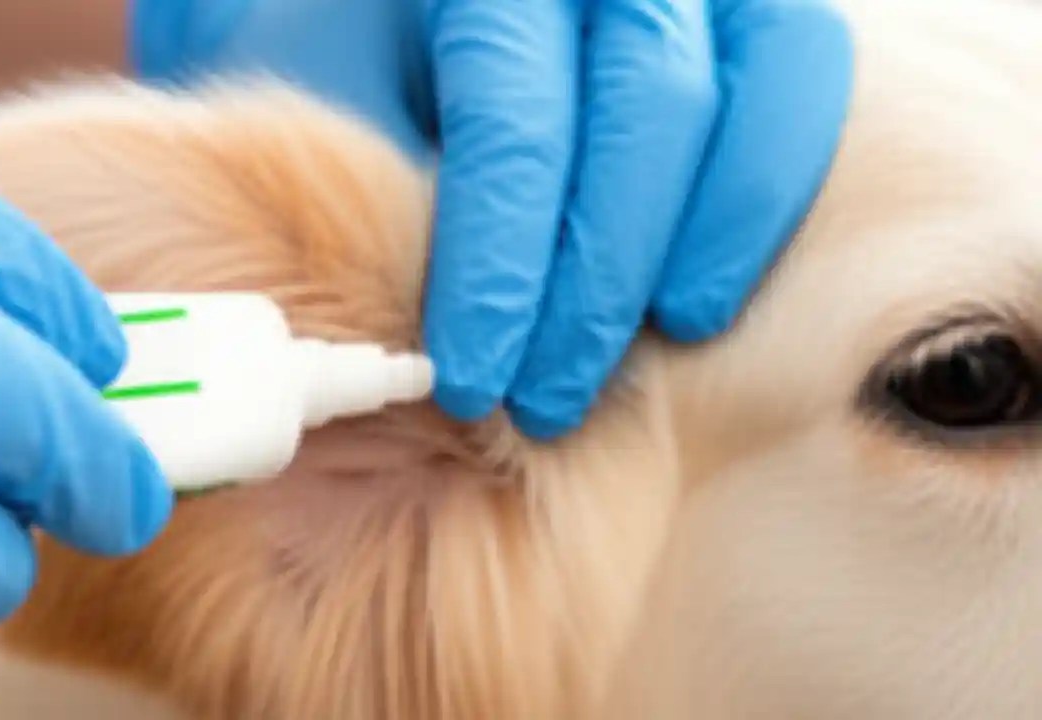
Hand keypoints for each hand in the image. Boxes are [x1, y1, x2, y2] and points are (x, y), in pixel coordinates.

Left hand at [132, 0, 852, 437]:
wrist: (407, 17)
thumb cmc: (368, 75)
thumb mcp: (344, 120)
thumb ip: (387, 207)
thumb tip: (417, 354)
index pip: (509, 119)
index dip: (498, 263)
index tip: (471, 381)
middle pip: (642, 109)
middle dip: (598, 278)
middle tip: (549, 400)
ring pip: (745, 95)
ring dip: (703, 243)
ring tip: (655, 347)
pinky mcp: (749, 11)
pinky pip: (801, 84)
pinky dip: (764, 198)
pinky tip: (703, 294)